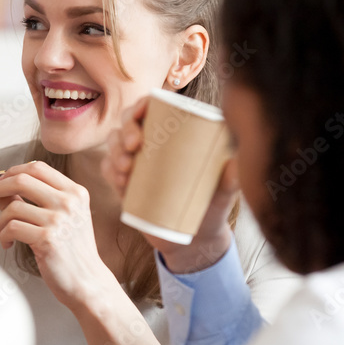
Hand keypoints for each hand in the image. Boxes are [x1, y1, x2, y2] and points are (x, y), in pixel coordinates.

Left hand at [0, 161, 118, 310]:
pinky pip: (12, 228)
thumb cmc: (73, 252)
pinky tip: (8, 243)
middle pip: (22, 180)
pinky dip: (3, 236)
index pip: (37, 168)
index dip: (12, 171)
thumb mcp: (62, 219)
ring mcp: (59, 220)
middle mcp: (69, 202)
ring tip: (0, 233)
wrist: (88, 282)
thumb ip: (35, 201)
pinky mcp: (47, 239)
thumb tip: (1, 189)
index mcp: (75, 192)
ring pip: (13, 207)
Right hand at [102, 98, 238, 274]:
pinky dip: (109, 170)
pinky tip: (119, 180)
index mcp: (176, 132)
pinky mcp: (125, 181)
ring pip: (114, 142)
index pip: (154, 107)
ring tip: (126, 168)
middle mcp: (153, 141)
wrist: (194, 240)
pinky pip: (108, 168)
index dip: (142, 104)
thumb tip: (235, 162)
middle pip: (129, 121)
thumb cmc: (212, 208)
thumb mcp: (225, 193)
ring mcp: (136, 161)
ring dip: (115, 149)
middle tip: (135, 145)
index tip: (143, 113)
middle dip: (126, 128)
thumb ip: (232, 179)